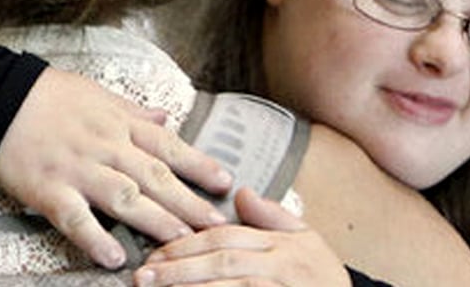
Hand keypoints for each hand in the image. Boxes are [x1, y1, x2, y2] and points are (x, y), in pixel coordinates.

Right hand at [0, 67, 232, 268]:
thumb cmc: (50, 96)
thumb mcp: (101, 94)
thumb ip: (135, 112)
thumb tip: (167, 118)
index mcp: (121, 124)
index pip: (169, 146)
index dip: (199, 166)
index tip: (225, 183)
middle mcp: (106, 147)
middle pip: (156, 177)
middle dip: (189, 203)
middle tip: (217, 225)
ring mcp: (78, 169)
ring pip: (125, 198)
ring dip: (156, 221)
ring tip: (181, 243)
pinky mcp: (49, 189)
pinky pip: (76, 218)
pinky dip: (95, 238)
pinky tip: (115, 256)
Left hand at [133, 188, 351, 286]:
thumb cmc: (324, 281)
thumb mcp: (307, 240)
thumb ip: (272, 217)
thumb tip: (241, 193)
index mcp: (280, 243)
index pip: (225, 235)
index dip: (187, 241)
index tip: (157, 251)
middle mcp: (280, 264)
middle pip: (220, 259)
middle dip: (178, 264)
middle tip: (145, 272)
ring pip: (226, 284)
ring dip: (187, 285)